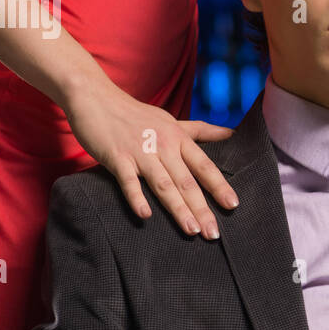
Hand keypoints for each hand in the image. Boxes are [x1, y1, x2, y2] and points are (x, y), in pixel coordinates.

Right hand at [63, 78, 237, 238]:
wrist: (95, 97)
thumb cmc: (135, 113)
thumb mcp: (171, 120)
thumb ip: (200, 130)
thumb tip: (231, 133)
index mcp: (178, 138)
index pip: (204, 165)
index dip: (219, 185)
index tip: (233, 205)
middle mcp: (163, 145)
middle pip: (187, 181)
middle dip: (202, 208)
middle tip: (213, 233)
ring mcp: (140, 152)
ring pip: (163, 184)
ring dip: (178, 208)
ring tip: (191, 230)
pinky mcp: (116, 157)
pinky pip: (128, 181)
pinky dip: (136, 197)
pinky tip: (145, 215)